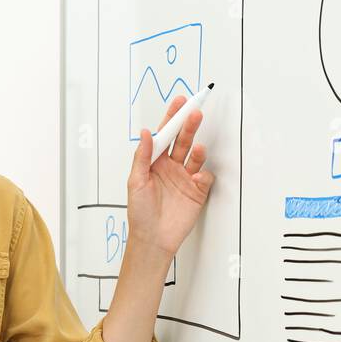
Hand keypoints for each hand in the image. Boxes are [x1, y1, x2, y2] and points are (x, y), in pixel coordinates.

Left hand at [127, 95, 214, 255]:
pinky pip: (205, 177)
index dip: (172, 118)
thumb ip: (142, 157)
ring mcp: (185, 178)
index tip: (180, 102)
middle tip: (195, 113)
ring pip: (195, 157)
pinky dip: (204, 175)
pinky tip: (197, 179)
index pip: (165, 135)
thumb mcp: (135, 182)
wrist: (153, 239)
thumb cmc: (140, 212)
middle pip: (182, 141)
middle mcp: (170, 167)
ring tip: (200, 147)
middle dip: (189, 126)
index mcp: (154, 162)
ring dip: (199, 149)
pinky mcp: (197, 191)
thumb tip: (147, 133)